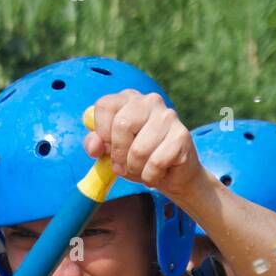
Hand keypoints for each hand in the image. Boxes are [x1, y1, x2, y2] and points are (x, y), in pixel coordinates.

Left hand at [84, 90, 200, 201]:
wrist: (171, 176)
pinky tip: (156, 173)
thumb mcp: (110, 151)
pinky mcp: (181, 136)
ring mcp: (168, 116)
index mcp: (128, 98)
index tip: (108, 147)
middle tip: (123, 166)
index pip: (104, 106)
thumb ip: (96, 145)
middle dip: (118, 154)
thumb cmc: (138, 159)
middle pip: (121, 125)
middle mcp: (149, 101)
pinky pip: (155, 163)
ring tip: (142, 169)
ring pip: (138, 150)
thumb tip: (94, 146)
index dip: (102, 133)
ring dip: (135, 169)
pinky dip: (150, 176)